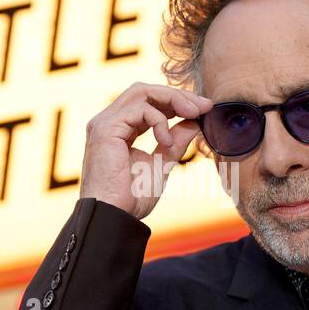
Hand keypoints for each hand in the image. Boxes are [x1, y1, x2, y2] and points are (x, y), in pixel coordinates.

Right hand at [79, 82, 211, 220]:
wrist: (114, 217)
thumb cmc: (131, 198)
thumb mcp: (162, 164)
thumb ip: (175, 141)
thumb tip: (194, 123)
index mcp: (119, 129)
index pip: (149, 103)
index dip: (176, 102)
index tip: (203, 109)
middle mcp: (109, 122)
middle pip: (145, 91)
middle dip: (177, 95)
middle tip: (204, 106)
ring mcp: (104, 123)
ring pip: (142, 92)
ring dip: (172, 100)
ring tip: (194, 114)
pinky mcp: (105, 129)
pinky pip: (138, 109)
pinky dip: (159, 120)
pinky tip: (166, 141)